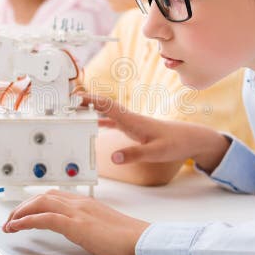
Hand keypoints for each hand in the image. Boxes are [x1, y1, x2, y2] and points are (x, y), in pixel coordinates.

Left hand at [3, 189, 149, 254]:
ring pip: (40, 203)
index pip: (53, 195)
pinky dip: (27, 221)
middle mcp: (79, 203)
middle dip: (22, 207)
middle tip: (10, 220)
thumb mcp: (102, 226)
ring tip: (9, 224)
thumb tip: (78, 231)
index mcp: (85, 203)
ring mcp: (77, 212)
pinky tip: (17, 227)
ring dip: (20, 213)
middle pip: (42, 196)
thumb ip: (88, 224)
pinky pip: (44, 218)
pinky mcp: (75, 225)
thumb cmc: (126, 238)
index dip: (34, 202)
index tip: (23, 212)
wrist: (139, 240)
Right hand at [80, 93, 230, 172]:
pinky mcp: (134, 127)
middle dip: (84, 102)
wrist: (190, 139)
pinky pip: (112, 121)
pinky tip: (92, 124)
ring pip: (106, 112)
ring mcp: (131, 122)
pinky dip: (100, 120)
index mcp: (132, 120)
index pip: (107, 106)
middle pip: (102, 106)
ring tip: (73, 110)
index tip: (74, 97)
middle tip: (64, 101)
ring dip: (90, 110)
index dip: (90, 100)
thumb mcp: (155, 152)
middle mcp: (129, 118)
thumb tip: (114, 156)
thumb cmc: (176, 143)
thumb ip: (134, 154)